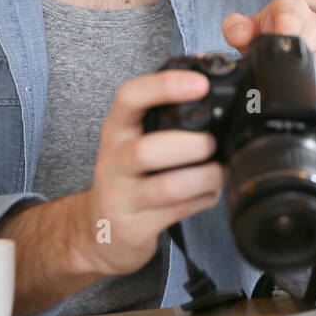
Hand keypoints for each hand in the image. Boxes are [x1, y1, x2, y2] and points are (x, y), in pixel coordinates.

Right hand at [83, 69, 223, 277]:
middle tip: (212, 144)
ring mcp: (120, 198)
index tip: (201, 84)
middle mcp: (113, 162)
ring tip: (218, 172)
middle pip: (148, 150)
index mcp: (116, 131)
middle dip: (192, 145)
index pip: (130, 98)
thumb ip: (165, 118)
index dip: (165, 86)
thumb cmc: (128, 177)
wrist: (97, 231)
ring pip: (169, 186)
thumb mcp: (134, 141)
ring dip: (206, 177)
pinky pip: (178, 212)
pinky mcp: (133, 228)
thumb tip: (212, 85)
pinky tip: (209, 192)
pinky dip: (204, 199)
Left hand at [221, 0, 315, 75]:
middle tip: (284, 64)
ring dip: (315, 63)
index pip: (294, 13)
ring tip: (296, 73)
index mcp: (292, 7)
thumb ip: (236, 29)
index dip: (288, 25)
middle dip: (300, 48)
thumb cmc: (265, 37)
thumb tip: (240, 35)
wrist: (279, 51)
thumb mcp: (244, 32)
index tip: (282, 36)